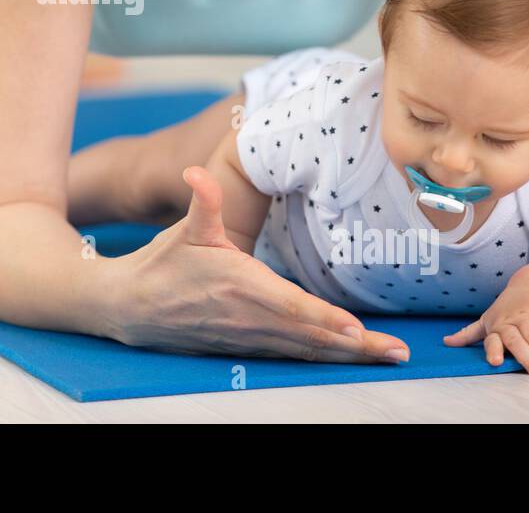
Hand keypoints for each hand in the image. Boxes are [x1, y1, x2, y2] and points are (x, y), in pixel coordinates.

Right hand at [109, 165, 411, 362]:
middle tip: (397, 352)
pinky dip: (323, 358)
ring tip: (385, 356)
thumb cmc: (162, 265)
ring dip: (347, 357)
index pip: (291, 306)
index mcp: (239, 286)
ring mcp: (248, 337)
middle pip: (311, 336)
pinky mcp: (246, 347)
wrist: (131, 307)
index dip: (325, 319)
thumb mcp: (184, 230)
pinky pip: (292, 355)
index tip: (357, 329)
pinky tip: (348, 357)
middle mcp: (248, 318)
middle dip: (355, 347)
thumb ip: (201, 201)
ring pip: (305, 350)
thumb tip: (197, 171)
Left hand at [443, 281, 528, 372]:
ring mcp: (527, 316)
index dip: (493, 350)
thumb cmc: (505, 311)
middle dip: (525, 355)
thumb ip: (469, 334)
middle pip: (515, 339)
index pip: (492, 339)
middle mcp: (509, 321)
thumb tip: (446, 342)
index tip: (495, 362)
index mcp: (494, 326)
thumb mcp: (486, 321)